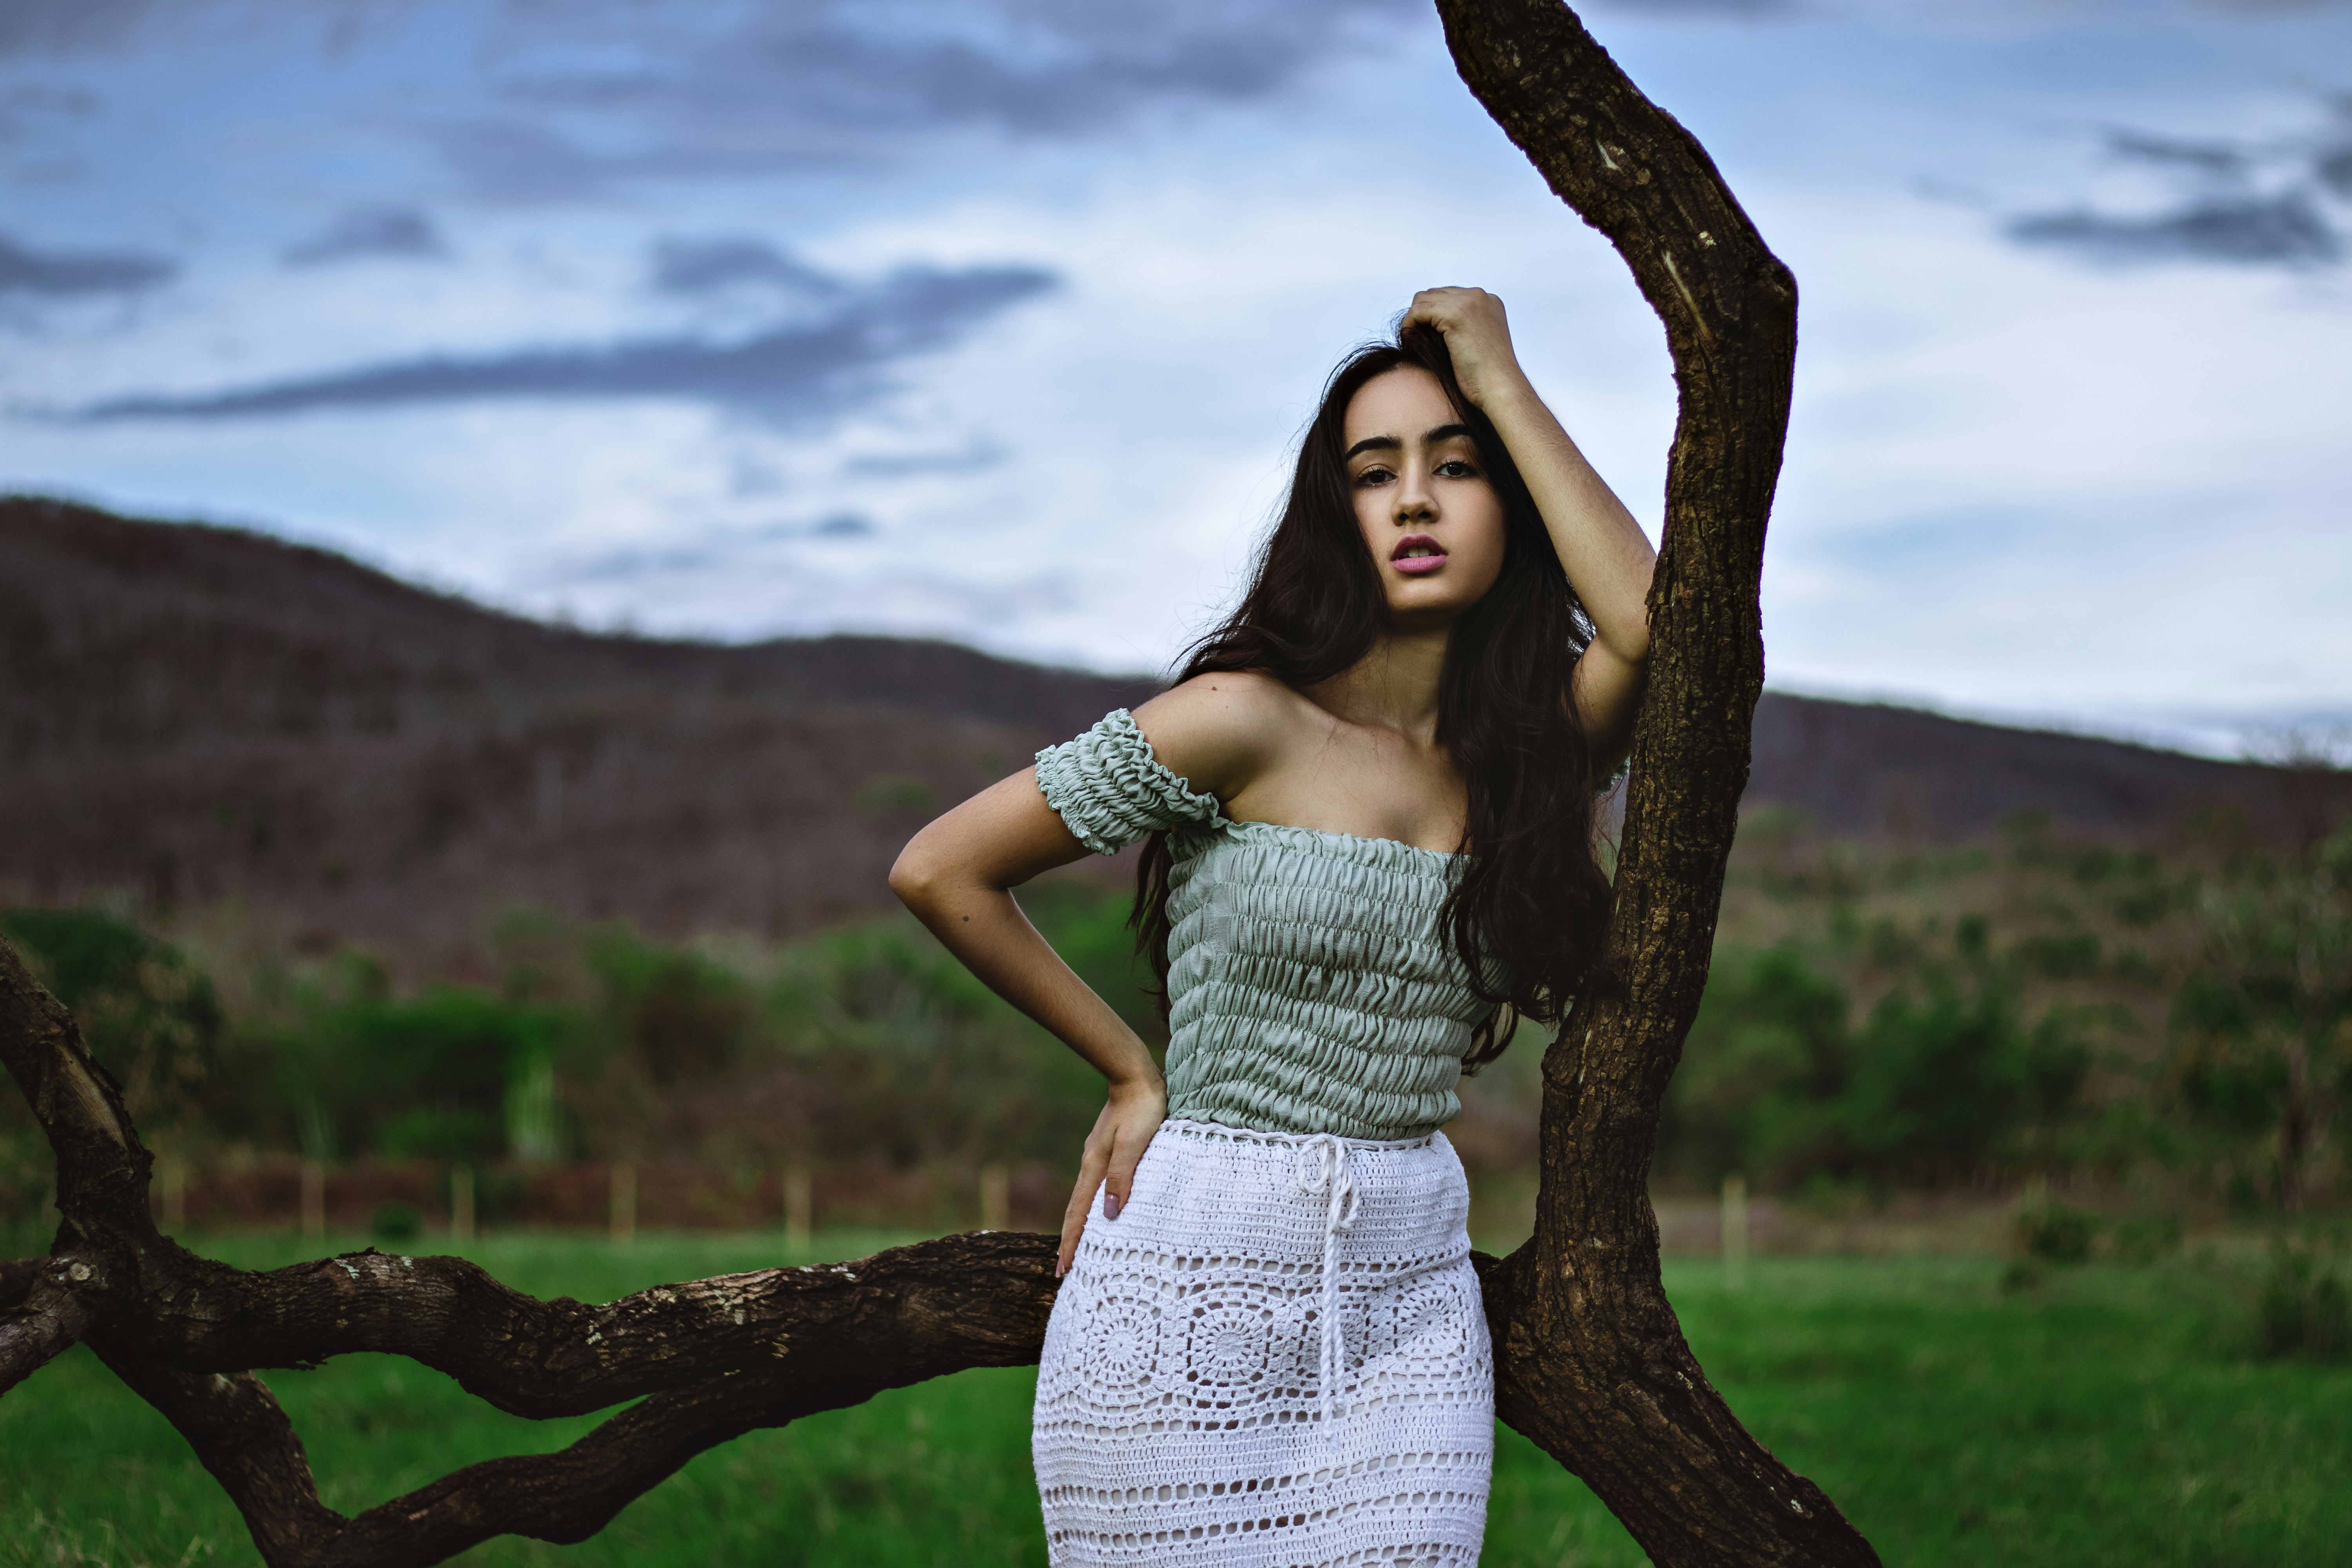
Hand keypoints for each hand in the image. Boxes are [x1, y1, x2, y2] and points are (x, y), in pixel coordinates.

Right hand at [1057, 1077, 1166, 1277]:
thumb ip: (1122, 1177)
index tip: (1064, 1269)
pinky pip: (1095, 1188)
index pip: (1079, 1213)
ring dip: (1080, 1226)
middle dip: (1070, 1241)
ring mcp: (1098, 1157)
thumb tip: (1108, 1214)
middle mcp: (1092, 1164)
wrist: (1136, 1076)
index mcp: (1095, 1166)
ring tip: (1078, 1249)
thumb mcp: (1135, 1144)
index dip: (1072, 1242)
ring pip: (1085, 1200)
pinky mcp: (1108, 1151)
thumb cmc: (1142, 1108)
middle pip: (1077, 1210)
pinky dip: (1091, 1208)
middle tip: (1064, 1271)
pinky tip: (1099, 1213)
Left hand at [1402, 286, 1529, 413]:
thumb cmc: (1487, 377)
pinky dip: (1409, 325)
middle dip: (1421, 314)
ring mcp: (1469, 302)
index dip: (1432, 313)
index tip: (1423, 333)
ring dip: (1413, 319)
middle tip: (1414, 337)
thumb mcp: (1478, 343)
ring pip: (1423, 300)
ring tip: (1412, 340)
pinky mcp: (1455, 314)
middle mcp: (1480, 296)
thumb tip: (1432, 326)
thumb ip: (1463, 327)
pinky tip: (1409, 342)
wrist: (1500, 388)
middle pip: (1434, 294)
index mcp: (1488, 301)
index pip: (1448, 296)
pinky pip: (1418, 311)